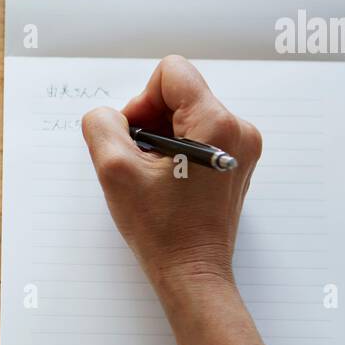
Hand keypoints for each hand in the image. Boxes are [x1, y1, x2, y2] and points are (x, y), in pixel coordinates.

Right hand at [81, 55, 262, 293]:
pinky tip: (168, 181)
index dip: (142, 100)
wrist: (192, 272)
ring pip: (187, 114)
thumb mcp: (115, 171)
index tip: (135, 138)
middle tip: (140, 162)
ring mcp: (241, 146)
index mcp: (215, 123)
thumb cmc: (161, 229)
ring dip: (161, 137)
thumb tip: (110, 116)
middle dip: (151, 121)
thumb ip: (102, 126)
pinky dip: (176, 150)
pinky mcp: (236, 162)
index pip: (171, 73)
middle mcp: (237, 129)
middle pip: (180, 93)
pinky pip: (199, 134)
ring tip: (154, 175)